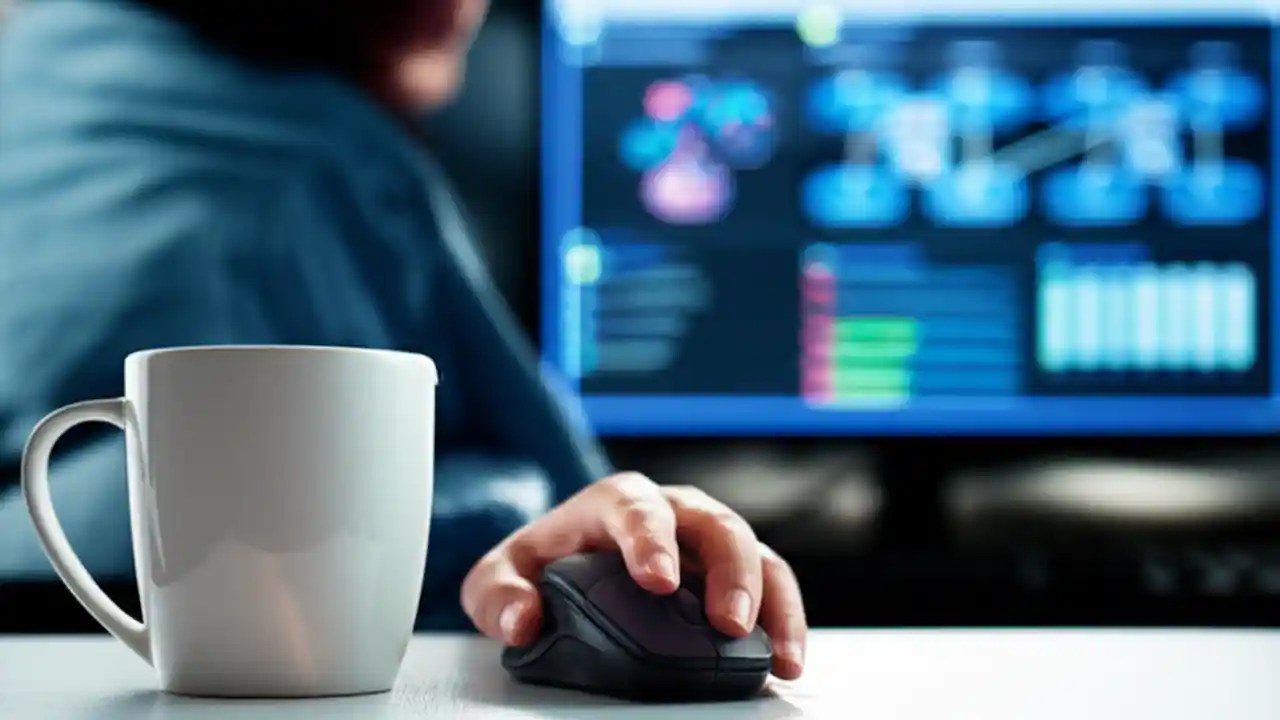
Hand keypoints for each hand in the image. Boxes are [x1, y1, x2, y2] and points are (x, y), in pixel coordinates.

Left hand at [461, 472, 806, 678]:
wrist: (567, 566)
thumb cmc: (542, 566)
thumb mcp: (501, 577)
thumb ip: (498, 595)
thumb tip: (522, 621)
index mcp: (616, 503)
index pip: (637, 510)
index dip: (650, 541)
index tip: (657, 580)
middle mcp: (673, 512)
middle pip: (715, 524)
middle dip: (728, 572)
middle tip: (728, 623)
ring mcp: (707, 542)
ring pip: (755, 553)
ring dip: (772, 601)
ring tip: (778, 653)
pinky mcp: (732, 574)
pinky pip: (772, 586)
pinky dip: (785, 621)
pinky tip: (787, 662)